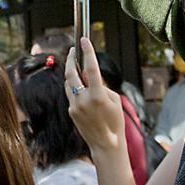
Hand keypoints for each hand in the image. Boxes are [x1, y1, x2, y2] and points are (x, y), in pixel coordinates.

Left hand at [64, 37, 126, 155]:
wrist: (106, 144)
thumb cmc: (115, 122)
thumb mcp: (114, 101)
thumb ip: (102, 86)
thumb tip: (90, 76)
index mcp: (97, 95)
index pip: (90, 68)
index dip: (87, 52)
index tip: (83, 40)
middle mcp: (83, 99)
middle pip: (71, 73)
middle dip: (70, 59)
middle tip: (71, 50)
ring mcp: (75, 106)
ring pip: (68, 83)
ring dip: (71, 73)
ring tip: (74, 65)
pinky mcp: (71, 111)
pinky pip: (71, 94)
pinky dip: (74, 87)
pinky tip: (80, 86)